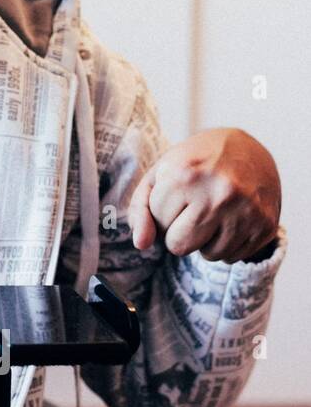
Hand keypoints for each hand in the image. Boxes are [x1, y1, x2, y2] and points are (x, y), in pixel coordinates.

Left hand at [128, 128, 280, 262]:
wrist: (246, 149)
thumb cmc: (193, 164)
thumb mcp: (158, 176)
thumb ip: (140, 210)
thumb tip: (141, 244)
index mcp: (184, 175)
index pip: (159, 223)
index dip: (164, 213)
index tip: (178, 194)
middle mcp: (218, 193)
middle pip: (179, 246)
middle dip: (179, 232)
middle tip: (192, 209)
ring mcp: (246, 210)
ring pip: (208, 255)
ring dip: (205, 241)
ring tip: (213, 212)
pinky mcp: (266, 224)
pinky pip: (233, 257)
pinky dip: (227, 244)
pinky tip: (231, 219)